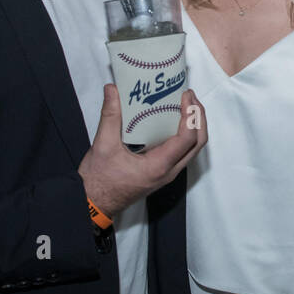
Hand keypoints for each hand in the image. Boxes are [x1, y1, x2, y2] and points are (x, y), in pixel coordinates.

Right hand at [79, 86, 206, 216]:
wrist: (94, 203)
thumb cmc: (99, 181)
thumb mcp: (103, 145)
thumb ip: (109, 116)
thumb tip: (112, 90)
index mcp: (158, 166)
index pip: (187, 139)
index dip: (190, 115)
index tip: (186, 97)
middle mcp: (168, 172)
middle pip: (197, 144)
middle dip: (198, 118)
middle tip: (190, 97)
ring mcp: (167, 173)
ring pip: (192, 149)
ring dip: (194, 126)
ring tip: (186, 105)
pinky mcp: (162, 172)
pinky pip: (182, 152)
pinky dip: (185, 134)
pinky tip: (174, 120)